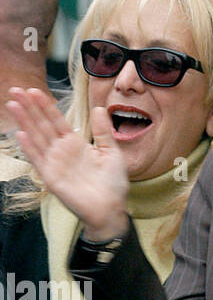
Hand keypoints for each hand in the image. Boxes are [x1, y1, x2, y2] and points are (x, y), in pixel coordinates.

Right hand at [5, 87, 128, 237]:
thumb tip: (100, 108)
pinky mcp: (51, 178)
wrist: (111, 209)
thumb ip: (103, 131)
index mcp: (75, 143)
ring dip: (25, 122)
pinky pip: (38, 160)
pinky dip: (29, 148)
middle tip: (15, 90)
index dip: (45, 106)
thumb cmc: (113, 184)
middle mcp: (61, 151)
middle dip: (29, 108)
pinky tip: (21, 134)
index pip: (56, 120)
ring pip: (37, 138)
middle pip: (42, 125)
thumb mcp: (111, 152)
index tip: (34, 90)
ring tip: (13, 105)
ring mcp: (55, 163)